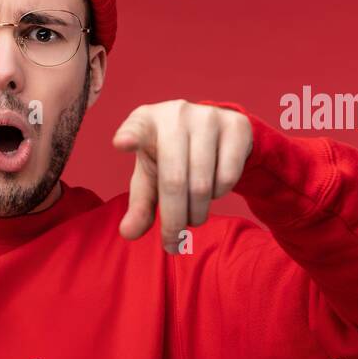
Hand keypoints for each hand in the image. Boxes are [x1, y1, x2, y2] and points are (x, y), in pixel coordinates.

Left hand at [112, 100, 253, 252]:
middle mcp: (175, 114)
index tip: (121, 143)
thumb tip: (128, 233)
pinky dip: (219, 195)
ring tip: (192, 217)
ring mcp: (208, 117)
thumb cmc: (170, 157)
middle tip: (173, 244)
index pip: (135, 128)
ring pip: (202, 184)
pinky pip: (228, 176)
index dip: (130, 136)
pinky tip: (212, 190)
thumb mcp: (151, 178)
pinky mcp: (236, 125)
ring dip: (197, 212)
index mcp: (145, 121)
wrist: (214, 130)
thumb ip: (140, 206)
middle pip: (174, 180)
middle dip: (173, 220)